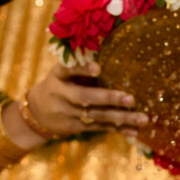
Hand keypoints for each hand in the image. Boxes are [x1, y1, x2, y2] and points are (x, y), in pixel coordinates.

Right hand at [22, 60, 145, 138]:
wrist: (37, 113)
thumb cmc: (59, 84)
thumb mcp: (61, 73)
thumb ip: (79, 65)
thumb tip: (111, 49)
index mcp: (58, 76)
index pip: (67, 70)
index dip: (82, 68)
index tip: (98, 67)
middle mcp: (61, 95)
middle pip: (85, 97)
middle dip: (108, 98)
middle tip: (131, 99)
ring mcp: (68, 114)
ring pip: (96, 116)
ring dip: (121, 118)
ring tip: (142, 118)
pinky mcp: (77, 127)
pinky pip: (99, 128)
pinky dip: (118, 130)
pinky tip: (134, 131)